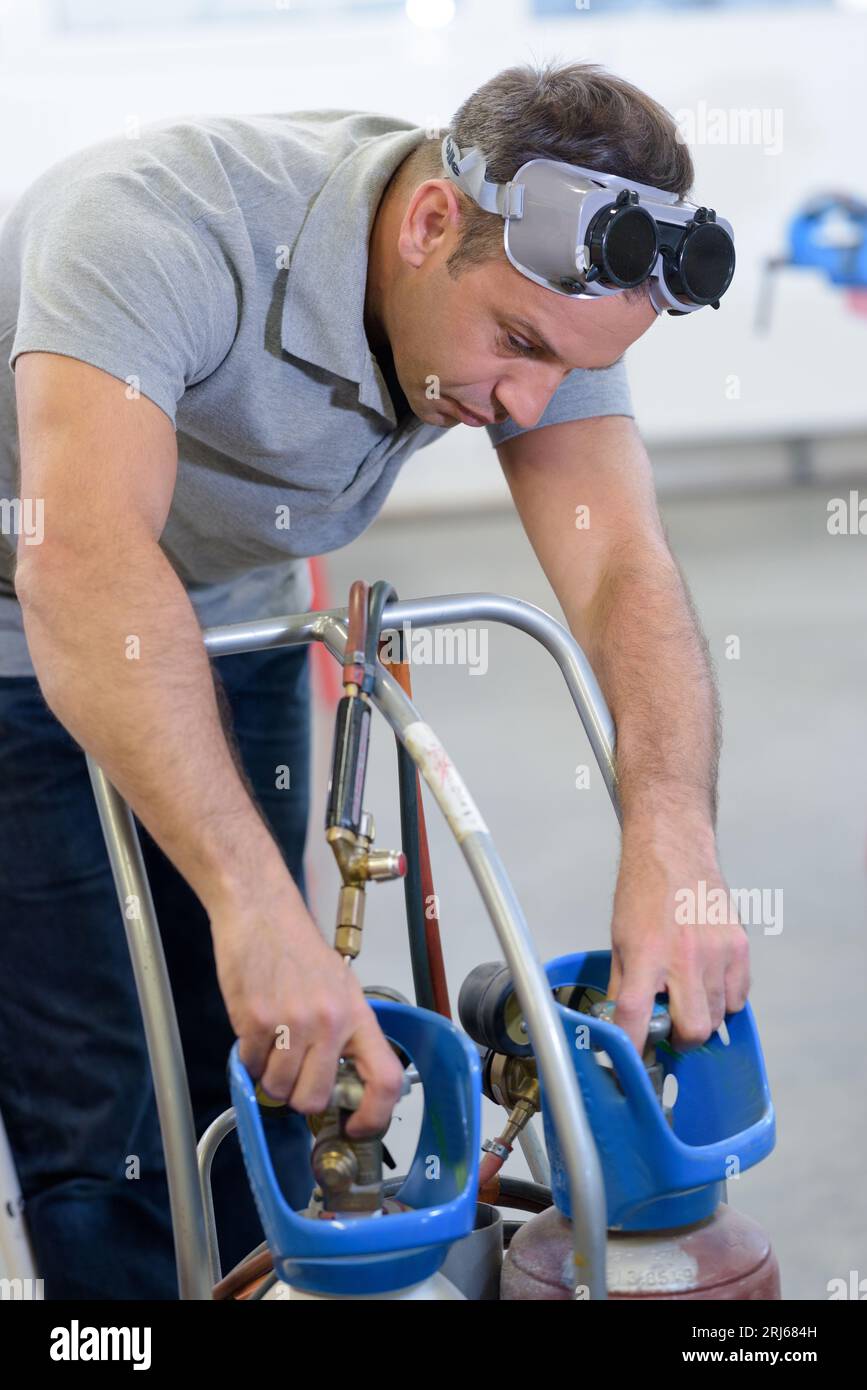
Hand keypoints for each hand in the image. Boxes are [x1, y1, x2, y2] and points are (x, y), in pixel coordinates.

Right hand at [210, 882, 404, 1138]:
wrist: (261, 912)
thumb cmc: (298, 948)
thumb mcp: (340, 986)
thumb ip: (344, 1031)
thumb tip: (341, 1081)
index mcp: (357, 1014)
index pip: (385, 1078)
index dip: (374, 1116)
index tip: (356, 1127)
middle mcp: (329, 1022)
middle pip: (316, 1098)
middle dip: (300, 1098)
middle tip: (294, 1077)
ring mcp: (292, 1022)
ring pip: (279, 1088)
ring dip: (270, 1076)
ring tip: (272, 1043)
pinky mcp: (255, 1020)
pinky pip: (250, 1065)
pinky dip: (248, 1056)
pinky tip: (254, 1027)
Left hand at [606, 824, 750, 1054]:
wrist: (674, 850)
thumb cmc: (642, 893)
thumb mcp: (619, 939)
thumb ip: (622, 984)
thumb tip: (620, 1026)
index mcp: (646, 953)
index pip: (635, 1015)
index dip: (632, 1046)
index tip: (630, 1062)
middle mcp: (684, 955)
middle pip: (693, 1029)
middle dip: (679, 1039)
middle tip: (669, 1028)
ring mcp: (717, 951)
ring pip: (718, 1017)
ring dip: (702, 1019)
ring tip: (687, 998)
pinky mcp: (740, 945)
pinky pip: (738, 996)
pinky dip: (724, 1000)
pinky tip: (708, 983)